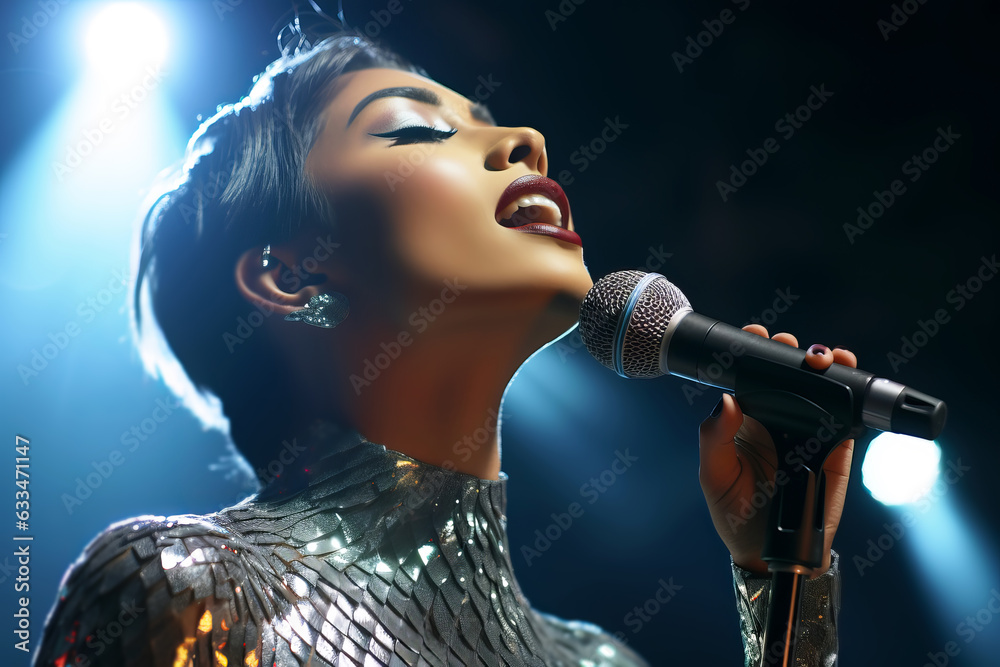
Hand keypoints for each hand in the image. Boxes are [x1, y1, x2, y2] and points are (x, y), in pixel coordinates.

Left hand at [698, 325, 857, 577]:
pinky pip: (847, 418)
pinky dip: (852, 398)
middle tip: (793, 344)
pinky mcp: (836, 448)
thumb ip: (714, 439)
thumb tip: (726, 401)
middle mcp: (777, 418)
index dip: (755, 350)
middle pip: (788, 374)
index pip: (750, 375)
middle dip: (793, 352)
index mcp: (744, 418)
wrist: (770, 552)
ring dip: (827, 366)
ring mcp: (808, 430)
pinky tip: (850, 381)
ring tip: (826, 357)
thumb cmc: (735, 513)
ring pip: (821, 390)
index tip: (757, 333)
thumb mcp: (714, 476)